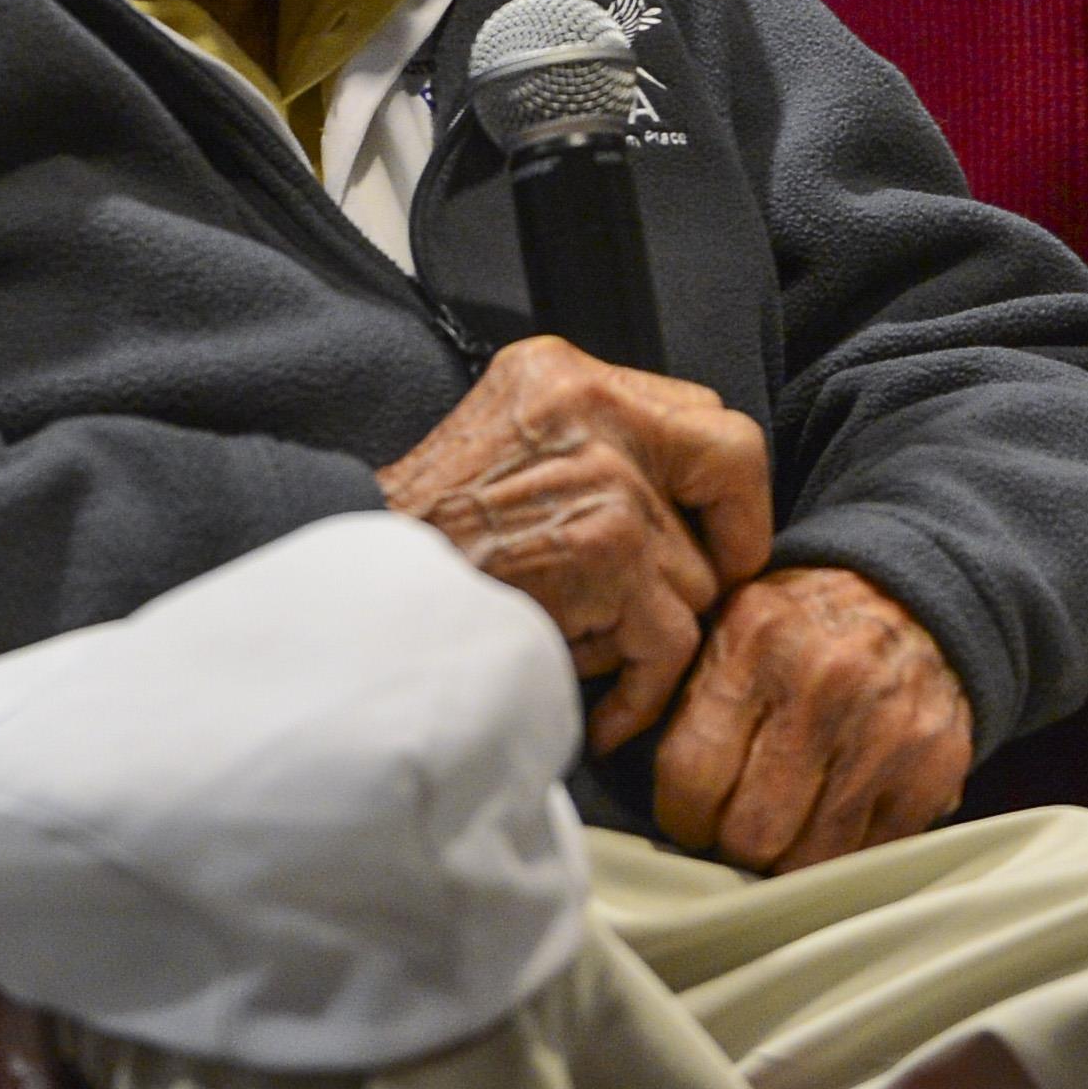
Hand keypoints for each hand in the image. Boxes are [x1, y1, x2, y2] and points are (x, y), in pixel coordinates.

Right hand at [378, 340, 772, 736]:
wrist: (354, 601)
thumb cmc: (414, 546)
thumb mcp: (494, 447)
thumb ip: (581, 448)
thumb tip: (676, 493)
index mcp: (562, 374)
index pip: (700, 408)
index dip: (714, 480)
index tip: (705, 528)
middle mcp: (595, 408)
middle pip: (733, 463)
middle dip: (723, 540)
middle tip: (686, 594)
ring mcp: (609, 481)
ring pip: (700, 570)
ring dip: (649, 624)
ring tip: (579, 646)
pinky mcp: (611, 553)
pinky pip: (673, 640)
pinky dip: (641, 690)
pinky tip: (606, 714)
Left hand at [648, 565, 974, 874]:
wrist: (913, 598)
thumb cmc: (799, 627)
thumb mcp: (731, 625)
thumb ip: (681, 692)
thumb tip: (613, 755)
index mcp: (757, 643)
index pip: (692, 778)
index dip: (682, 818)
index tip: (691, 816)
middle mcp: (826, 685)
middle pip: (751, 833)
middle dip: (734, 844)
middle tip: (738, 825)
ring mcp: (887, 729)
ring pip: (810, 858)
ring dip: (789, 857)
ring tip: (786, 825)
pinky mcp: (935, 766)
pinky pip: (870, 854)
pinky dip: (846, 851)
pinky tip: (835, 815)